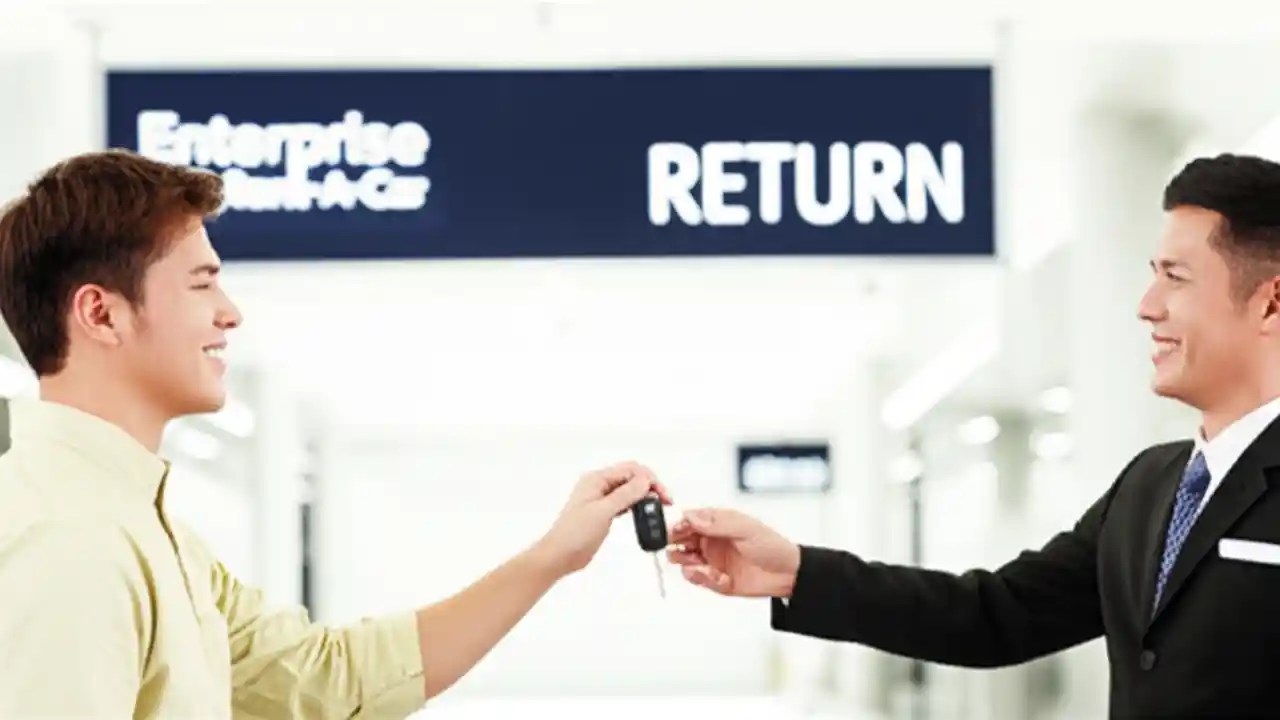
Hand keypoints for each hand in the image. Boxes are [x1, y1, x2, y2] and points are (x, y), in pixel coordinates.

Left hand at [533, 461, 671, 578]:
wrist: (559, 556)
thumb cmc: (573, 534)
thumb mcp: (603, 511)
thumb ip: (625, 494)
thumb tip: (644, 480)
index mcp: (596, 479)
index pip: (630, 470)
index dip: (650, 479)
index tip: (662, 494)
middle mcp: (598, 485)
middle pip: (631, 477)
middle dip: (650, 485)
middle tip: (665, 500)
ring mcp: (600, 499)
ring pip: (628, 490)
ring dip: (644, 495)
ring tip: (657, 507)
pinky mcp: (603, 512)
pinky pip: (623, 502)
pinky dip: (635, 505)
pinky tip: (643, 512)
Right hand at [667, 508, 800, 597]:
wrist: (787, 575)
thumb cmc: (771, 546)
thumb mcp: (746, 529)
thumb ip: (717, 524)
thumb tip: (691, 516)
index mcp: (716, 523)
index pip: (687, 520)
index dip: (677, 526)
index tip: (674, 532)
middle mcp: (710, 540)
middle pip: (679, 541)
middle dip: (677, 547)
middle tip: (683, 553)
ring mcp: (711, 560)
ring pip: (684, 562)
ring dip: (688, 564)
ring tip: (701, 567)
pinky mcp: (714, 579)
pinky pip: (698, 579)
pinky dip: (704, 579)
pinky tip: (718, 577)